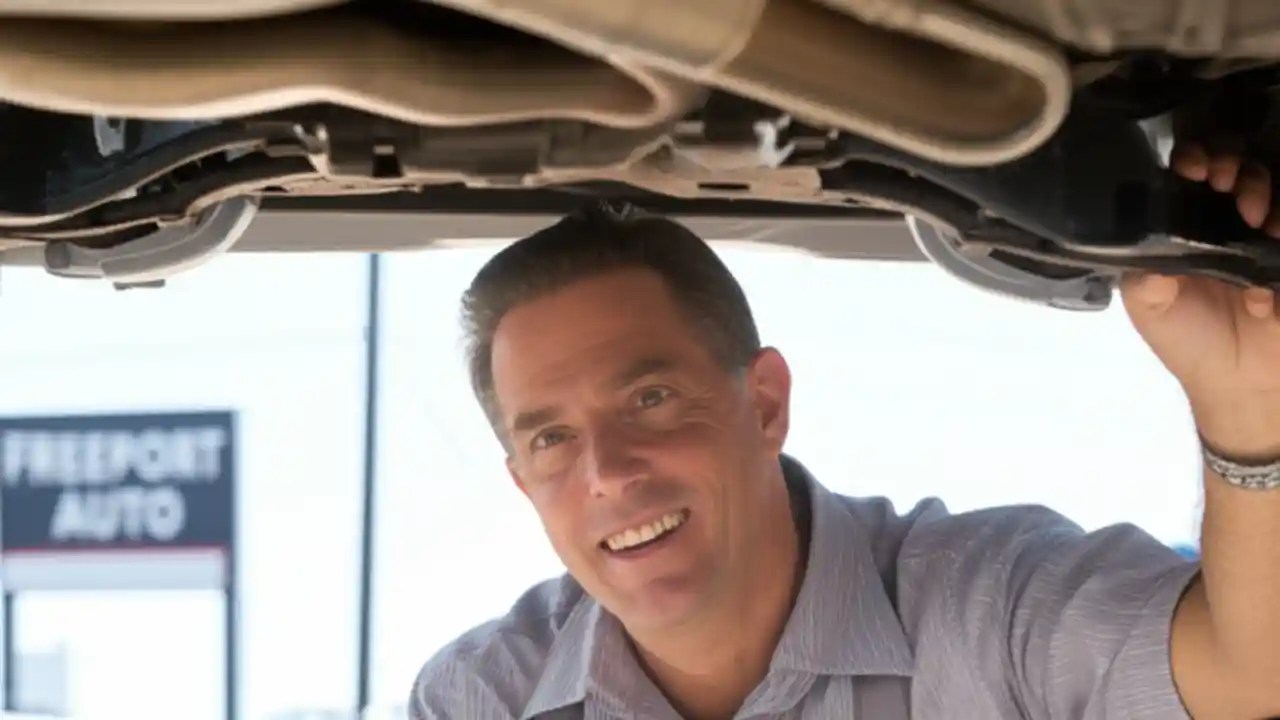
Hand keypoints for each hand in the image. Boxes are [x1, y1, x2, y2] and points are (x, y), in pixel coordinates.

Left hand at [1121, 140, 1279, 457]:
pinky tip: (1269, 256)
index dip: (1192, 159)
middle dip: (1231, 163)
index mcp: (1186, 225)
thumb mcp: (1148, 306)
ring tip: (1251, 215)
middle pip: (1236, 166)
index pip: (1190, 173)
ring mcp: (1266, 233)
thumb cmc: (1187, 339)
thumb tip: (1142, 239)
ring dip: (1260, 188)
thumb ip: (1141, 272)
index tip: (1192, 167)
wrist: (1239, 382)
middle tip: (1221, 179)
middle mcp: (1227, 220)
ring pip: (1271, 185)